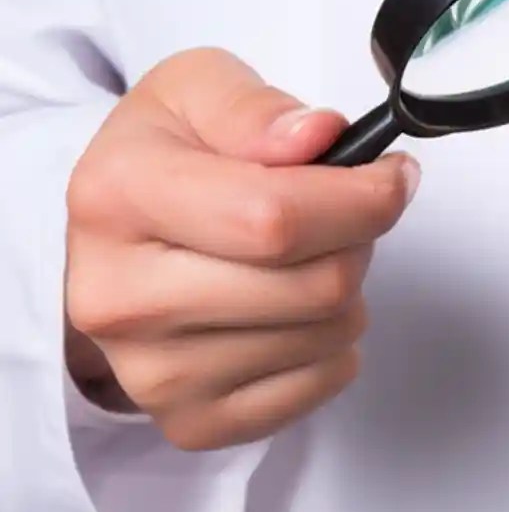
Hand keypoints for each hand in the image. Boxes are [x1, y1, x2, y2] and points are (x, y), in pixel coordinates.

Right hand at [64, 48, 418, 450]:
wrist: (114, 243)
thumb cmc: (167, 161)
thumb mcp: (194, 89)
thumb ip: (254, 105)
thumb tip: (316, 138)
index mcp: (117, 199)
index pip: (275, 217)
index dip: (362, 197)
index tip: (391, 177)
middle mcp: (121, 298)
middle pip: (316, 285)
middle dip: (358, 239)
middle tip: (341, 213)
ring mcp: (154, 374)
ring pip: (330, 334)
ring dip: (347, 290)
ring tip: (303, 260)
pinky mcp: (194, 422)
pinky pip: (325, 383)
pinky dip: (333, 344)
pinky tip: (292, 311)